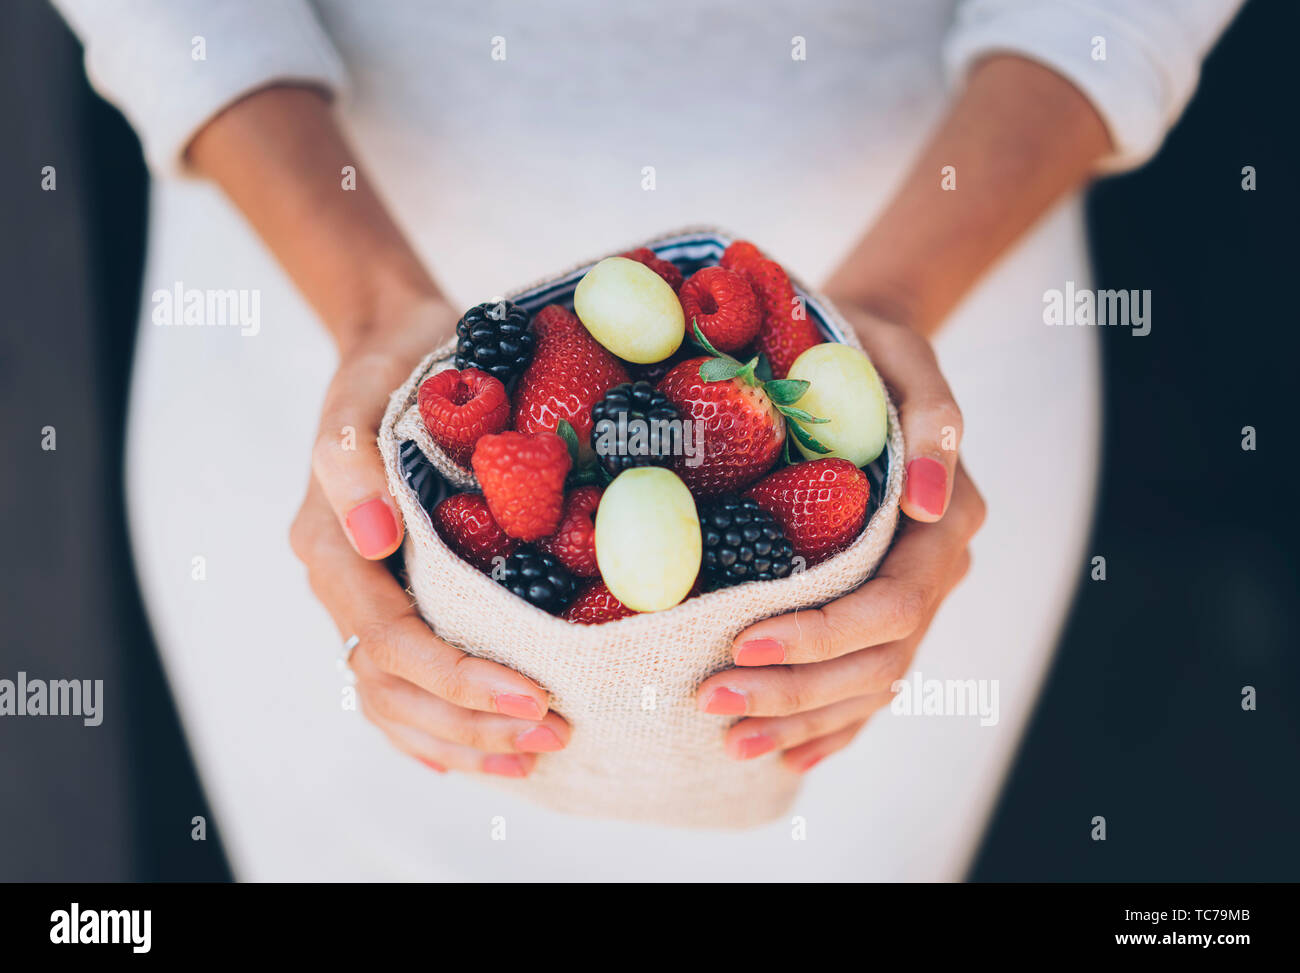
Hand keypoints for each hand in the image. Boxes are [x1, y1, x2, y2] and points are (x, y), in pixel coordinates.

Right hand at [289, 298, 570, 775]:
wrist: (394, 351)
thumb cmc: (392, 372)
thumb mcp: (365, 395)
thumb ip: (352, 461)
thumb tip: (374, 536)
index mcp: (330, 546)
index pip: (390, 639)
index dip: (458, 677)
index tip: (533, 695)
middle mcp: (343, 583)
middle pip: (393, 685)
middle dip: (469, 721)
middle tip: (553, 734)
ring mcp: (364, 598)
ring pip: (394, 699)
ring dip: (461, 738)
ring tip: (535, 754)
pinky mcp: (393, 599)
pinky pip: (401, 686)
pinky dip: (439, 730)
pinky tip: (483, 758)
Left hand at [695, 305, 984, 771]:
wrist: (873, 355)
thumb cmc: (872, 354)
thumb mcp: (904, 363)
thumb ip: (932, 427)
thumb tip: (930, 502)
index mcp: (947, 521)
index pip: (890, 604)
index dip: (820, 634)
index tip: (742, 642)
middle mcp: (938, 569)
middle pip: (876, 659)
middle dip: (795, 690)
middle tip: (711, 703)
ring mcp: (916, 595)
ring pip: (869, 682)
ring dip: (802, 720)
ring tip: (729, 743)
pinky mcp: (886, 605)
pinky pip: (867, 681)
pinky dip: (829, 724)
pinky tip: (784, 755)